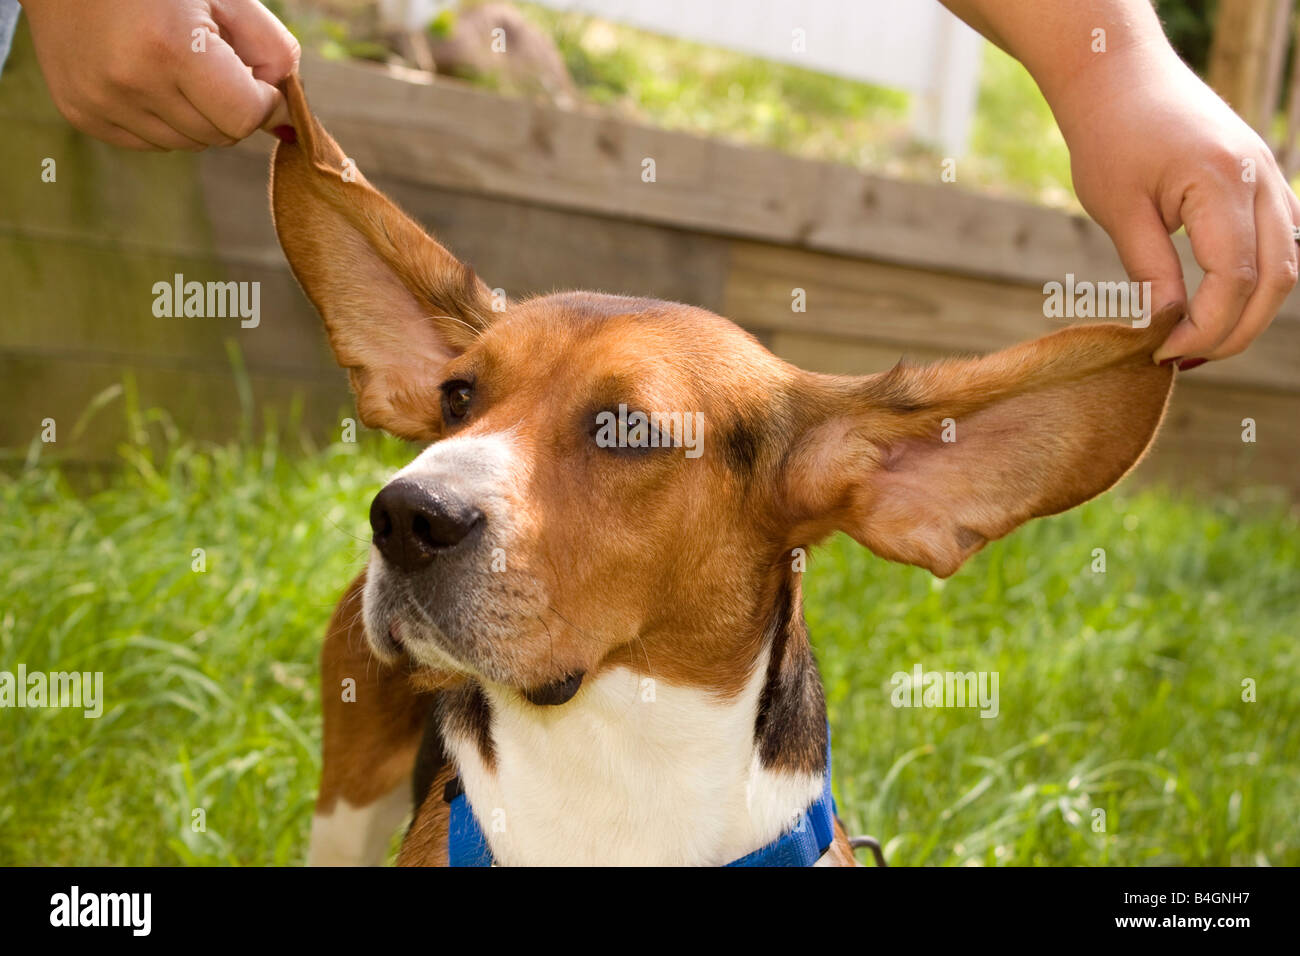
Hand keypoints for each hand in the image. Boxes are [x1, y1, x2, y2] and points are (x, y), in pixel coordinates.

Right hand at [20, 0, 298, 150]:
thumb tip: (289, 121)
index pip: (245, 117)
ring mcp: (100, 102)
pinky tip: (148, 75)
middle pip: (220, 135)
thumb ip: (272, 53)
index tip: (261, 78)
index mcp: (170, 47)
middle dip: (232, 105)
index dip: (265, 100)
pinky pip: (152, 142)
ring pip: (188, 143)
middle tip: (213, 59)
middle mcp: (130, 82)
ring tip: (177, 63)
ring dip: (199, 114)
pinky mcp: (82, 113)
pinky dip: (163, 118)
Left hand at [1055, 45, 1299, 364]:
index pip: (1235, 280)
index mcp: (1222, 184)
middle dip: (1233, 331)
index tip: (1161, 354)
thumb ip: (1149, 270)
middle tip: (1182, 360)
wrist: (1119, 76)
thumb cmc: (1109, 136)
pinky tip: (1214, 306)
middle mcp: (1261, 180)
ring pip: (1286, 264)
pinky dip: (1256, 282)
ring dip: (1249, 311)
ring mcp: (1270, 178)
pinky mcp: (1262, 182)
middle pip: (1277, 280)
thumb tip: (1166, 327)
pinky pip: (1278, 243)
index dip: (1204, 328)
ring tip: (1197, 342)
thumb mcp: (1118, 210)